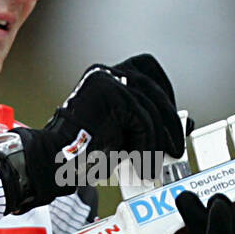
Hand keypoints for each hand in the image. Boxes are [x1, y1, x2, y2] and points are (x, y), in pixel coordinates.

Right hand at [0, 55, 184, 211]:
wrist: (52, 161)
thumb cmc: (82, 153)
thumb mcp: (124, 135)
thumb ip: (149, 127)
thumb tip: (183, 125)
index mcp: (105, 78)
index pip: (147, 70)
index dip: (165, 92)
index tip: (173, 118)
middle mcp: (105, 74)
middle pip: (152, 87)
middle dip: (168, 119)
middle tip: (174, 146)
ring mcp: (106, 80)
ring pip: (149, 107)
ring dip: (157, 140)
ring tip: (152, 163)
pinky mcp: (110, 94)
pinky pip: (142, 120)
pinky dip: (146, 145)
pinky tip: (141, 161)